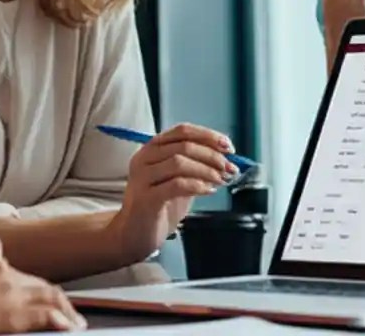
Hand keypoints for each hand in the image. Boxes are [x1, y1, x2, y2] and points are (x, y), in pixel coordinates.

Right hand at [108, 123, 235, 261]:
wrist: (135, 234)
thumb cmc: (160, 206)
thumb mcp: (180, 180)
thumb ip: (197, 167)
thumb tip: (226, 159)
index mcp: (153, 148)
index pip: (183, 130)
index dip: (208, 136)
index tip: (228, 147)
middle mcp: (144, 158)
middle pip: (183, 145)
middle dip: (212, 155)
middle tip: (230, 168)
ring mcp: (142, 177)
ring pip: (179, 162)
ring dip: (206, 170)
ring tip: (221, 180)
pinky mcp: (146, 197)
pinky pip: (176, 185)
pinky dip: (197, 186)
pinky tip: (209, 191)